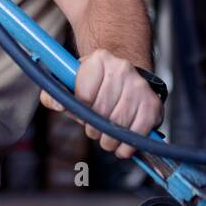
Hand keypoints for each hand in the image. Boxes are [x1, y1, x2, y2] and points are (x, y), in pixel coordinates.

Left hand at [40, 49, 162, 159]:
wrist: (124, 79)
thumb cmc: (93, 86)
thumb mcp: (68, 85)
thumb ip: (53, 95)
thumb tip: (59, 104)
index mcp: (99, 60)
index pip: (83, 97)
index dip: (80, 112)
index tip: (83, 112)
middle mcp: (122, 68)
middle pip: (101, 112)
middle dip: (94, 128)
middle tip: (94, 128)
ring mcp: (139, 86)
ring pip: (118, 125)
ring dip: (109, 140)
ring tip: (107, 136)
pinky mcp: (152, 104)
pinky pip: (138, 133)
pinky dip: (127, 146)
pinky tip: (121, 143)